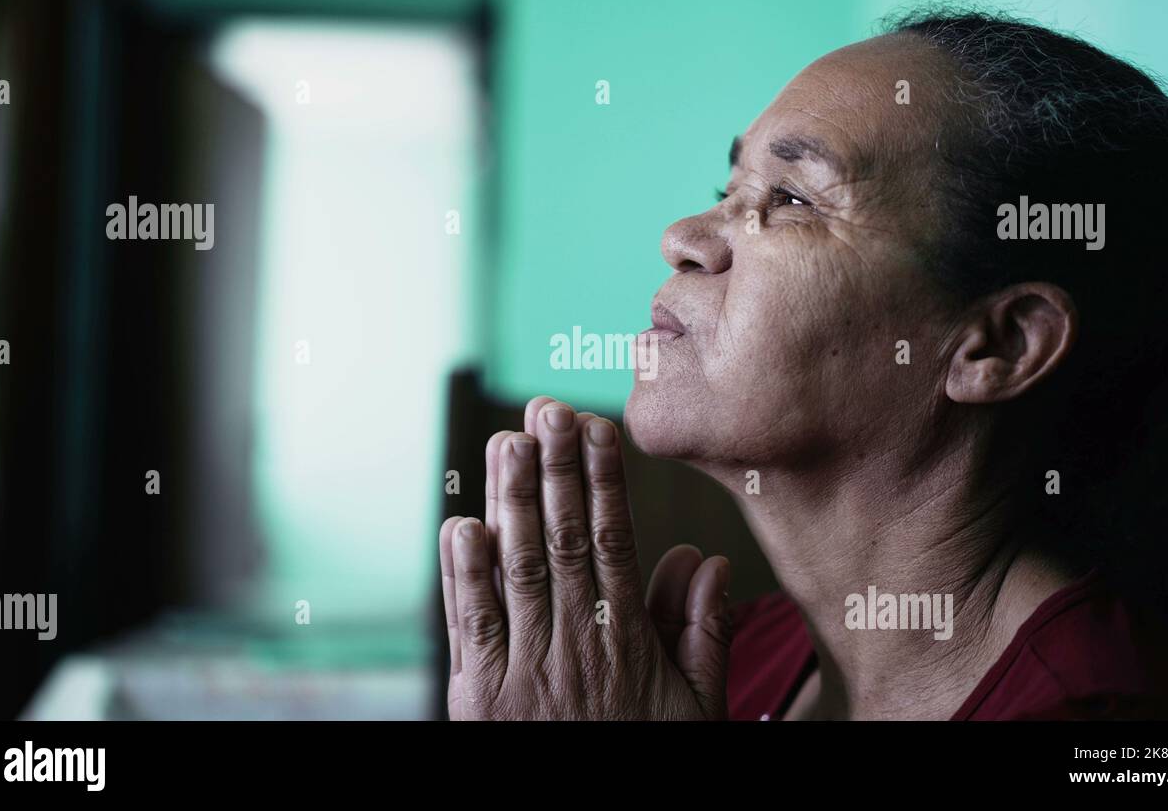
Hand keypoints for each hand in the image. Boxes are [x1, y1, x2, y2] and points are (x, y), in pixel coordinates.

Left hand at [438, 396, 731, 719]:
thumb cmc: (645, 758)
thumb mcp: (699, 707)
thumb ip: (703, 633)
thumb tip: (706, 561)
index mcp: (626, 640)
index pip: (613, 542)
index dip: (602, 481)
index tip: (595, 428)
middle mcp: (574, 643)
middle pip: (563, 541)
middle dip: (554, 470)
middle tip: (545, 410)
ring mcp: (524, 668)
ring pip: (517, 569)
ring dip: (509, 502)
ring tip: (506, 443)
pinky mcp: (480, 695)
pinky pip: (471, 626)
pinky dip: (462, 576)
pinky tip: (461, 527)